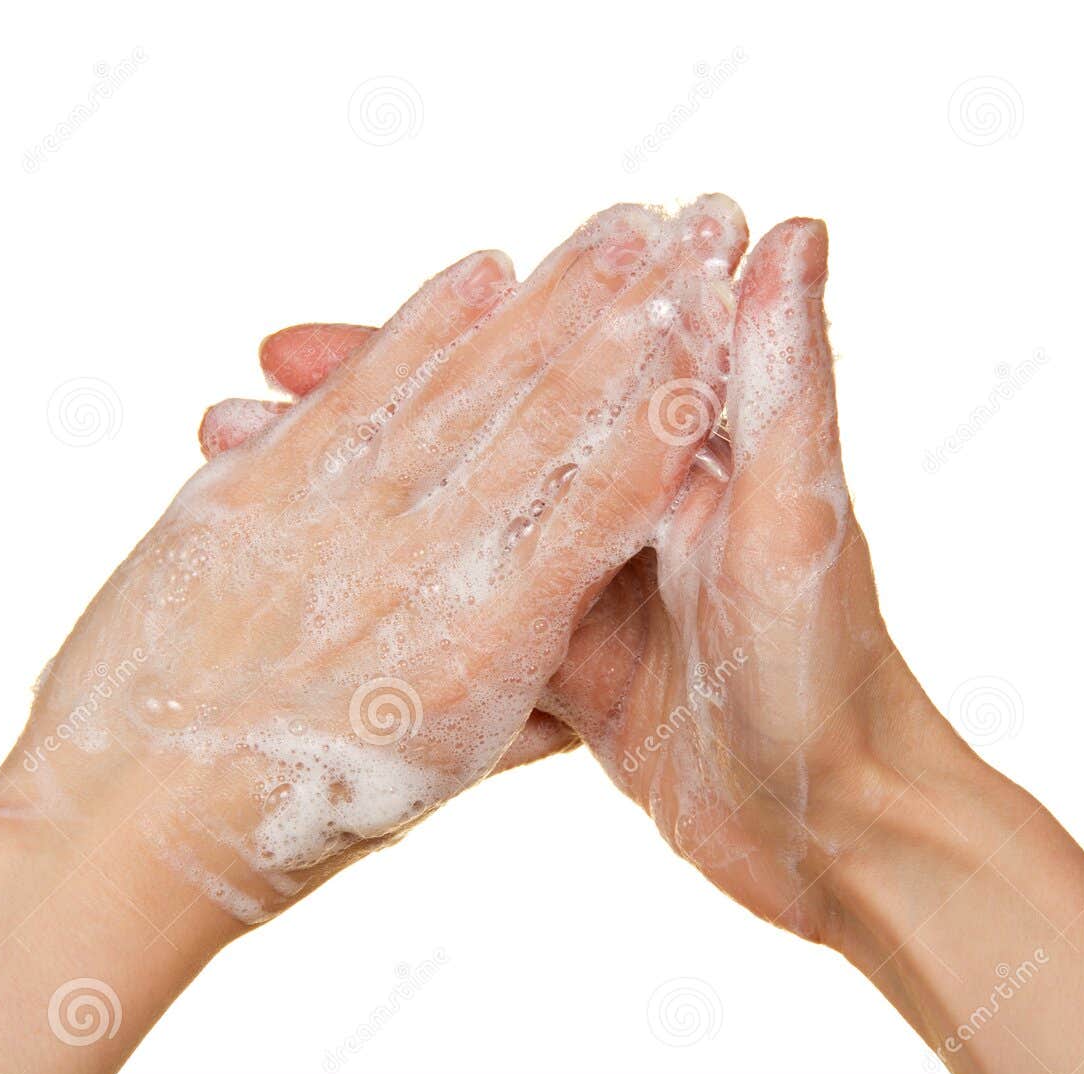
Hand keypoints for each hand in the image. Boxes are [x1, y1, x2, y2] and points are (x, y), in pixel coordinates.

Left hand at [0, 198, 744, 924]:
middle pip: (553, 419)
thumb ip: (518, 719)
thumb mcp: (433, 780)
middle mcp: (427, 565)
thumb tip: (581, 698)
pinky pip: (364, 390)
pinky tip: (482, 271)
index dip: (666, 413)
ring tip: (621, 231)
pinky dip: (425, 325)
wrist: (131, 815)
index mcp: (487, 649)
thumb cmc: (293, 816)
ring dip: (554, 299)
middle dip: (634, 320)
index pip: (603, 505)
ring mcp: (341, 514)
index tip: (718, 336)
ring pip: (472, 384)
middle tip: (697, 234)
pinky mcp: (261, 486)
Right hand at [201, 219, 890, 938]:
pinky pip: (482, 608)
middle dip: (365, 412)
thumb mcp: (801, 520)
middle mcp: (637, 502)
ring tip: (250, 478)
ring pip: (465, 515)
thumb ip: (786, 381)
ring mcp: (601, 584)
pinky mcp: (580, 664)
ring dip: (368, 492)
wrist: (843, 834)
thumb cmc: (836, 677)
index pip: (537, 363)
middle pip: (480, 430)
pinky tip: (326, 579)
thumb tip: (788, 228)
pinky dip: (407, 588)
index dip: (417, 348)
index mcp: (688, 448)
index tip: (301, 340)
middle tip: (241, 407)